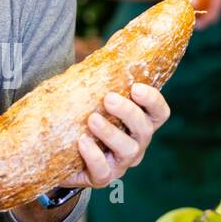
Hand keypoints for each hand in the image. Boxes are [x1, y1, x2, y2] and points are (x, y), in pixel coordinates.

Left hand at [54, 83, 169, 190]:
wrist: (61, 154)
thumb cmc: (82, 118)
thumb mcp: (93, 97)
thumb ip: (103, 76)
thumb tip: (112, 43)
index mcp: (140, 124)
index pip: (159, 113)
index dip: (153, 101)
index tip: (136, 87)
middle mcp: (136, 144)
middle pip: (145, 130)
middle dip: (129, 112)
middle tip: (109, 98)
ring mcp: (120, 163)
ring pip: (128, 150)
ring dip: (111, 133)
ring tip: (92, 119)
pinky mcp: (102, 178)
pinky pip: (103, 171)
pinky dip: (94, 156)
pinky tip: (82, 141)